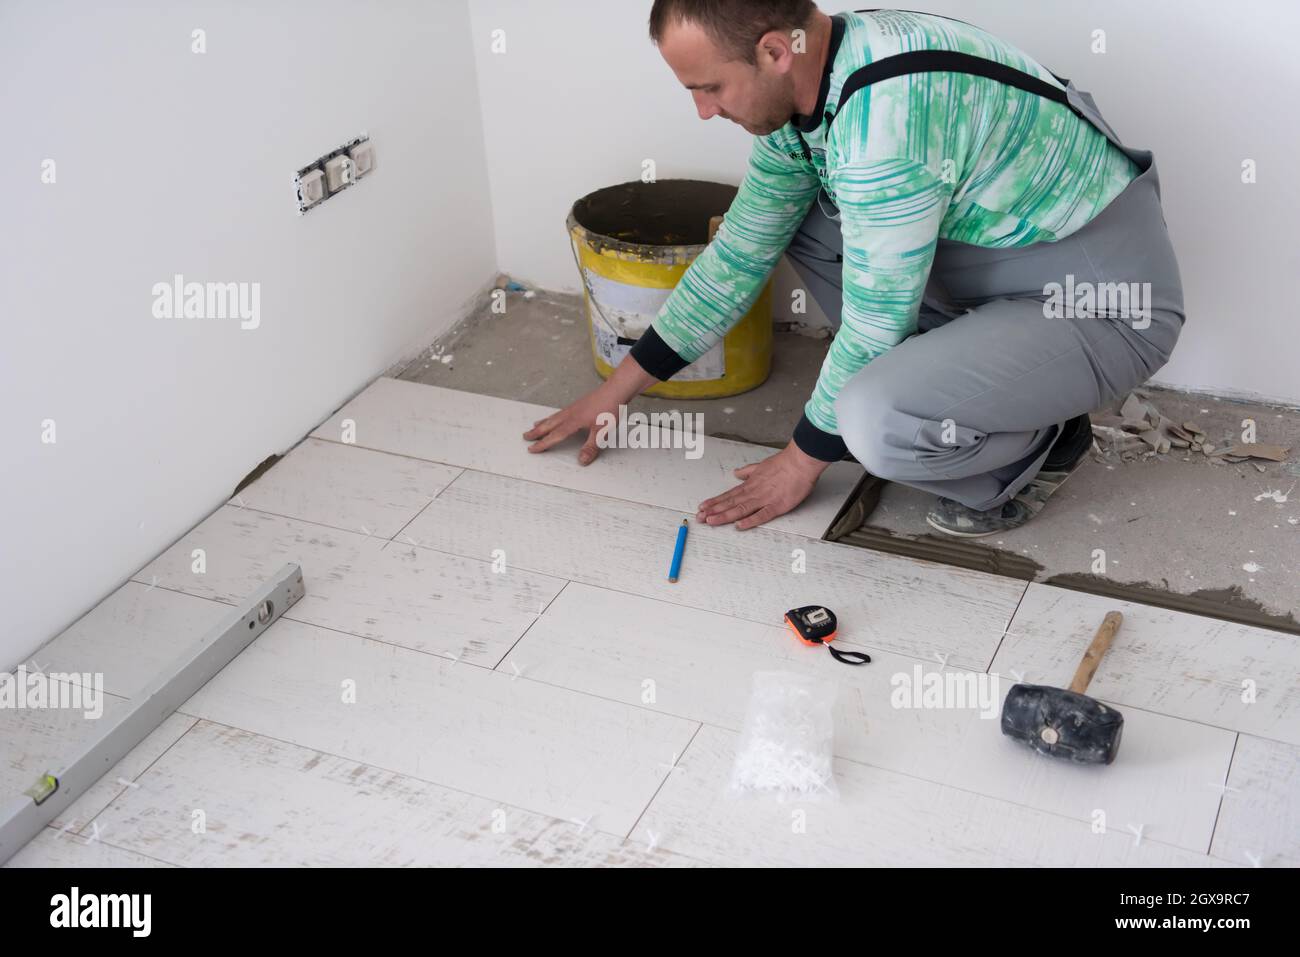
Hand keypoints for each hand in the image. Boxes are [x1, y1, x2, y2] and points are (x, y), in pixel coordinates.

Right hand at [522, 380, 629, 465]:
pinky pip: (560, 412)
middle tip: (525, 436)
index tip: (532, 449)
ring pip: (553, 417)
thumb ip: (591, 447)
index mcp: (573, 422)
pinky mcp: (578, 404)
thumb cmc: (610, 408)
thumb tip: (582, 461)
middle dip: (536, 432)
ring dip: (543, 423)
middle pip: (549, 424)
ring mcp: (573, 408)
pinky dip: (552, 417)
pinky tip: (556, 417)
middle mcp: (570, 414)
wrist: (616, 389)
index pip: (555, 436)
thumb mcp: (602, 432)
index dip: (543, 444)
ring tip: (534, 426)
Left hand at [697, 441, 831, 529]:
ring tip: (711, 521)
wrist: (800, 462)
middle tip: (699, 518)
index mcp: (750, 484)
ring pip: (741, 509)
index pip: (729, 495)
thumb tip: (736, 473)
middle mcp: (754, 492)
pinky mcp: (778, 506)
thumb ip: (747, 471)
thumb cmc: (784, 463)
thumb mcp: (761, 465)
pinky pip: (762, 515)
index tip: (703, 507)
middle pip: (730, 503)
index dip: (715, 502)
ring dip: (724, 516)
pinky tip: (739, 526)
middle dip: (713, 511)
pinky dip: (750, 521)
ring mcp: (765, 499)